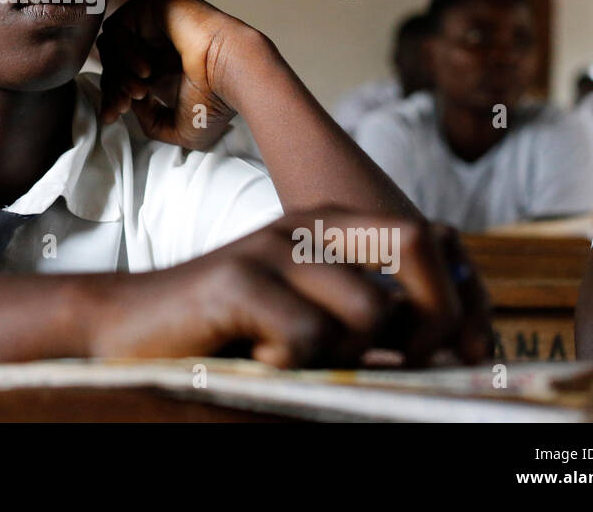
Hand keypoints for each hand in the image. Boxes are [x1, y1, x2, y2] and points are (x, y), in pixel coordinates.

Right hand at [88, 211, 491, 368]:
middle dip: (434, 316)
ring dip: (347, 357)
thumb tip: (453, 346)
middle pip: (418, 241)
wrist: (128, 326)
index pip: (434, 237)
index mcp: (332, 227)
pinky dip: (291, 367)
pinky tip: (258, 360)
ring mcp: (271, 246)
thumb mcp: (311, 316)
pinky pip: (308, 338)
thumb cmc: (228, 334)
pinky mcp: (236, 279)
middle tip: (401, 363)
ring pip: (369, 311)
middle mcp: (307, 224)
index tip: (459, 354)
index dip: (463, 297)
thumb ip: (371, 316)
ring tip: (302, 360)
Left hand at [96, 0, 253, 148]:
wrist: (235, 74)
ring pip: (112, 44)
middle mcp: (159, 39)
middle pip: (113, 59)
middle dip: (113, 87)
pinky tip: (147, 70)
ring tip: (141, 91)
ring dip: (119, 72)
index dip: (111, 96)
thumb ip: (149, 121)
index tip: (112, 116)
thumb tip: (129, 102)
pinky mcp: (155, 0)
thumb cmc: (216, 102)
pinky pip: (118, 26)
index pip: (121, 74)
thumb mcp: (178, 129)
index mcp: (164, 63)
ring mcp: (157, 18)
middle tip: (124, 107)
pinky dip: (125, 53)